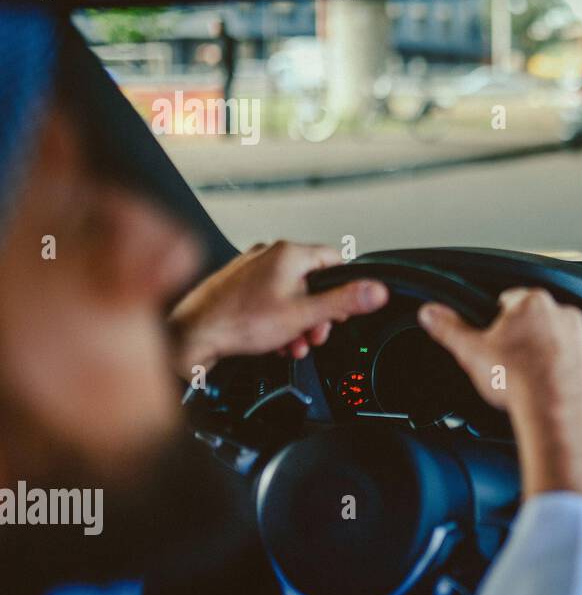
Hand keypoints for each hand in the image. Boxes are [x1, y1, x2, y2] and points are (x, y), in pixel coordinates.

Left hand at [168, 241, 388, 376]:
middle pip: (313, 280)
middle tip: (314, 333)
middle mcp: (269, 254)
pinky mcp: (238, 285)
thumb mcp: (303, 315)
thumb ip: (344, 301)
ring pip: (291, 293)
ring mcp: (251, 268)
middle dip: (318, 312)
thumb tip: (377, 290)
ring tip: (292, 342)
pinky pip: (270, 298)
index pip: (336, 259)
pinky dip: (277, 319)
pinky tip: (273, 340)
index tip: (343, 309)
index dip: (345, 287)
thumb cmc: (237, 323)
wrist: (192, 336)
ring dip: (298, 321)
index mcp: (288, 253)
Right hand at [418, 288, 581, 509]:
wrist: (557, 414)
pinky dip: (574, 376)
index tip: (496, 340)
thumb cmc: (519, 382)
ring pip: (565, 343)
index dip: (498, 321)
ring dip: (552, 357)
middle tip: (513, 365)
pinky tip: (557, 392)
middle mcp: (566, 317)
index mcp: (533, 305)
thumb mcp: (471, 353)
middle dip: (527, 339)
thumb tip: (431, 314)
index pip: (510, 301)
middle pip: (540, 322)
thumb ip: (449, 329)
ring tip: (534, 382)